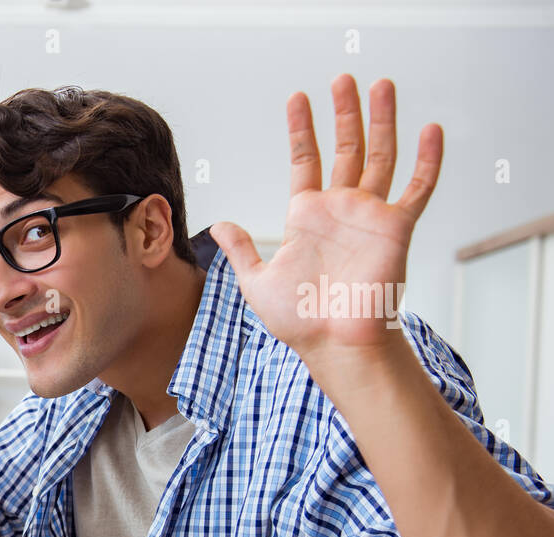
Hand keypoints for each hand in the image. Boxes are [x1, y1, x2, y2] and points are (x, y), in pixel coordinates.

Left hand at [209, 76, 441, 367]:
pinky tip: (431, 130)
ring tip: (380, 85)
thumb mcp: (257, 281)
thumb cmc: (299, 320)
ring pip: (380, 156)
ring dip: (381, 120)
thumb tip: (218, 225)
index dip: (301, 129)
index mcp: (307, 217)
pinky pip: (417, 188)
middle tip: (343, 78)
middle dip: (343, 113)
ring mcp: (369, 216)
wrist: (334, 344)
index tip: (297, 98)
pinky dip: (427, 159)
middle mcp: (339, 210)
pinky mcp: (395, 228)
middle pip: (345, 148)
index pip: (305, 160)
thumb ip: (241, 249)